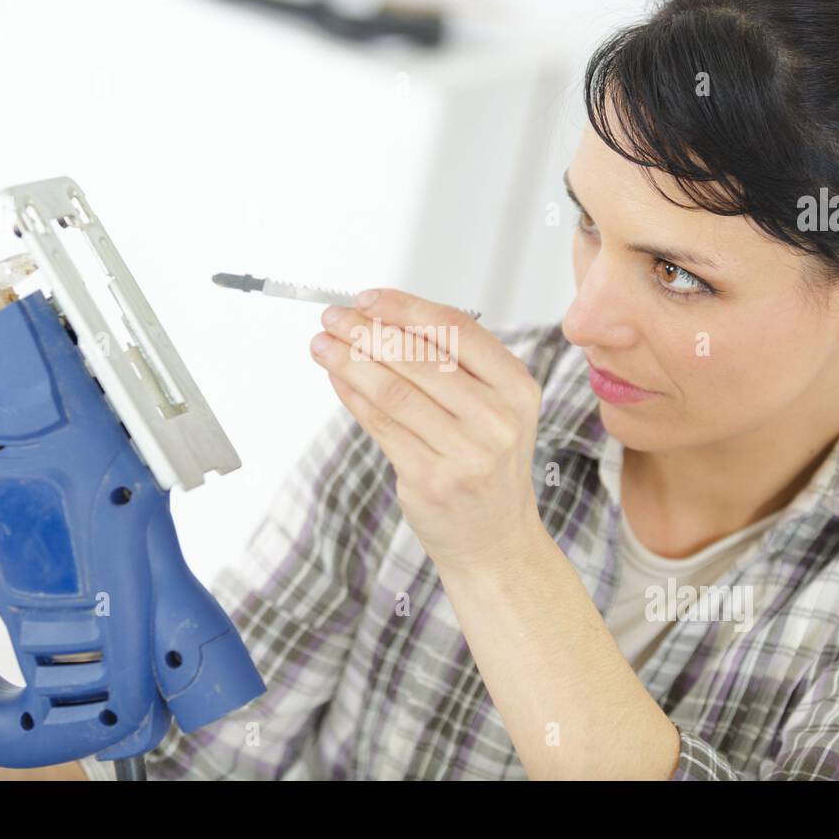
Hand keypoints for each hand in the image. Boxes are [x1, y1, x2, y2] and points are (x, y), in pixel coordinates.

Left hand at [309, 288, 547, 573]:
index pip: (457, 330)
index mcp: (516, 388)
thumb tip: (380, 319)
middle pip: (419, 357)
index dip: (406, 308)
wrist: (495, 539)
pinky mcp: (430, 479)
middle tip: (333, 316)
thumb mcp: (493, 408)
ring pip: (394, 390)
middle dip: (367, 330)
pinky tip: (337, 378)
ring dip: (350, 360)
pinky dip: (352, 396)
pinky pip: (381, 425)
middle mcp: (497, 419)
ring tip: (322, 343)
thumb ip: (451, 365)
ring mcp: (465, 452)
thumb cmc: (486, 464)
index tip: (367, 298)